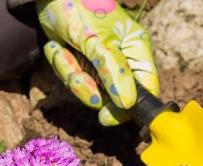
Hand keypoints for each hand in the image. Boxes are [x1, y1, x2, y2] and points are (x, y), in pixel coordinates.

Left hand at [36, 0, 158, 125]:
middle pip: (113, 97)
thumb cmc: (80, 8)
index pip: (144, 89)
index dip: (128, 108)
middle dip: (89, 88)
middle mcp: (120, 60)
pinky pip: (71, 78)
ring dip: (71, 73)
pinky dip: (60, 64)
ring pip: (88, 89)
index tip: (107, 117)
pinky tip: (57, 46)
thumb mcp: (97, 40)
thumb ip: (112, 71)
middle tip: (77, 80)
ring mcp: (99, 63)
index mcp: (135, 50)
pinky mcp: (79, 62)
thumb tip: (128, 104)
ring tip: (64, 51)